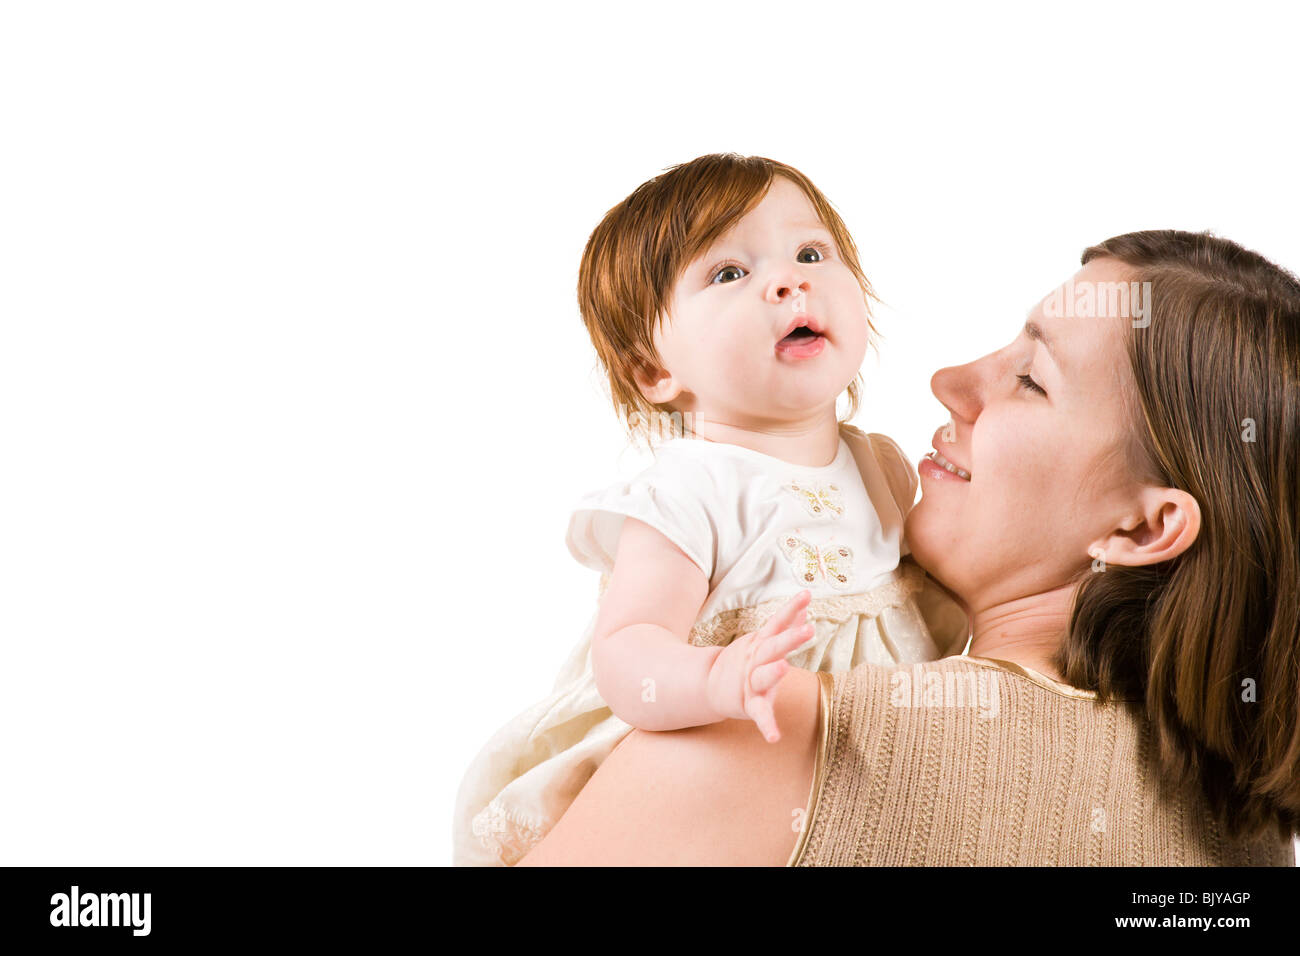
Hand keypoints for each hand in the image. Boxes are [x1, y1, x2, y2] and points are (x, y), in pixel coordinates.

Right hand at [705, 589, 814, 742]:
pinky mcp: (750, 704)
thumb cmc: (747, 662)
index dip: (792, 609)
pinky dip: (767, 726)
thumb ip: (786, 623)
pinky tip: (774, 738)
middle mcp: (756, 660)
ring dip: (773, 672)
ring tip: (784, 667)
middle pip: (774, 647)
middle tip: (809, 629)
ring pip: (764, 676)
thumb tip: (806, 601)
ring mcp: (751, 682)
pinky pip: (760, 716)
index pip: (778, 622)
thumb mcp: (764, 640)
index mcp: (761, 644)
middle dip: (790, 638)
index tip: (806, 595)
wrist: (712, 686)